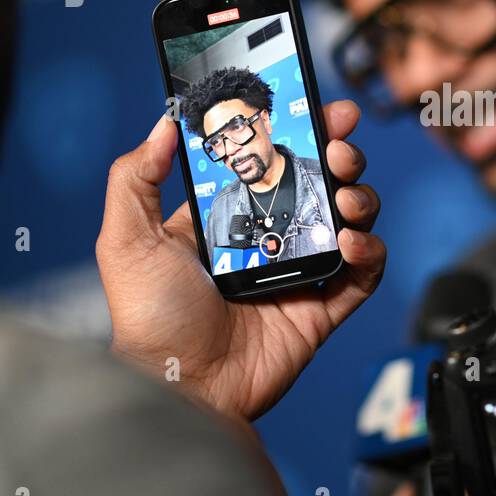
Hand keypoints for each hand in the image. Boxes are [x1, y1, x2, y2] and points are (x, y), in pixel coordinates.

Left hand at [96, 100, 384, 422]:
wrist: (182, 387)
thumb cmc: (149, 319)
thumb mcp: (125, 240)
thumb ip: (134, 177)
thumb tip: (162, 125)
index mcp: (229, 216)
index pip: (273, 159)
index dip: (302, 131)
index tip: (321, 108)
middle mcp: (269, 237)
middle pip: (322, 181)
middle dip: (340, 156)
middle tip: (339, 149)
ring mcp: (300, 271)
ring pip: (350, 219)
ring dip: (360, 197)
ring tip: (346, 198)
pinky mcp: (323, 308)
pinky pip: (364, 273)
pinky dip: (370, 251)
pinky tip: (350, 241)